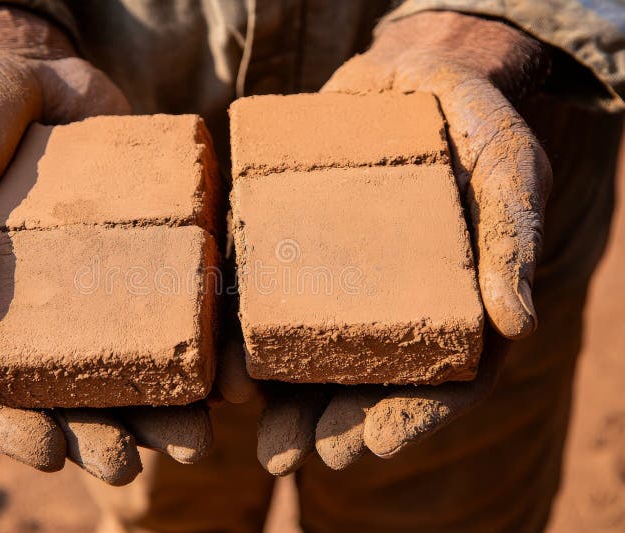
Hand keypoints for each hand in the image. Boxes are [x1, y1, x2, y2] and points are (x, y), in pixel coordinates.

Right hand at [0, 4, 210, 484]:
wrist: (42, 76)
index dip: (11, 428)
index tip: (50, 453)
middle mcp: (42, 314)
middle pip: (68, 392)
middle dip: (104, 433)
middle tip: (134, 462)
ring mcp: (103, 290)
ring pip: (132, 365)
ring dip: (163, 411)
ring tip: (197, 439)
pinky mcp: (154, 257)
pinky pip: (182, 308)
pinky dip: (209, 345)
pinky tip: (235, 371)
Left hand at [256, 11, 552, 474]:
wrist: (409, 77)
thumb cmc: (472, 124)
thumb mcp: (509, 169)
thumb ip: (511, 239)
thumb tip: (517, 322)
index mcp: (451, 308)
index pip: (439, 379)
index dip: (410, 416)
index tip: (375, 441)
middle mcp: (389, 307)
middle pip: (361, 380)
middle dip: (325, 422)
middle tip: (293, 454)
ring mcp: (336, 282)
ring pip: (305, 351)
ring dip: (276, 395)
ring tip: (245, 422)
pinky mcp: (289, 248)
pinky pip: (261, 294)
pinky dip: (239, 328)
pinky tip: (218, 356)